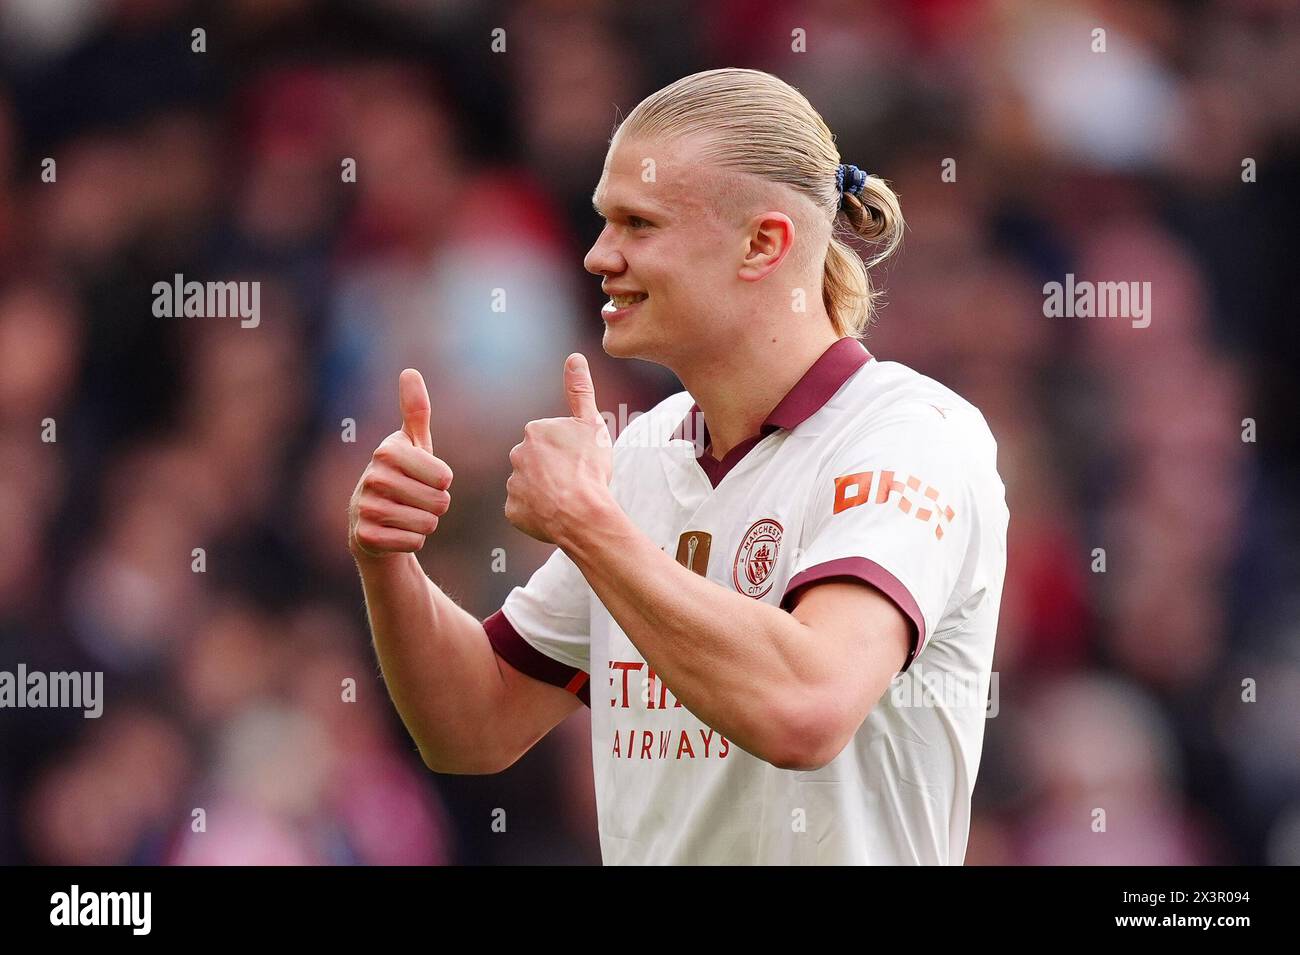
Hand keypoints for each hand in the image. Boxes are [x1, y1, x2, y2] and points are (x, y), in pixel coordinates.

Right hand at [348, 369, 453, 559]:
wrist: (372, 520)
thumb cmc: (402, 476)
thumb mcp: (413, 444)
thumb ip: (416, 411)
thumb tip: (409, 371)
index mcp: (388, 451)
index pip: (444, 477)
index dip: (442, 482)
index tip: (424, 478)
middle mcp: (373, 477)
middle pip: (439, 502)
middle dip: (436, 505)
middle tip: (416, 499)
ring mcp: (366, 508)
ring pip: (427, 524)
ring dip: (425, 523)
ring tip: (407, 514)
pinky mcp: (365, 537)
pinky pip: (414, 543)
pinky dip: (413, 541)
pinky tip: (398, 531)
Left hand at [504, 353, 613, 544]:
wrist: (582, 513)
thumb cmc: (590, 467)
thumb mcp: (591, 424)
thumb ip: (580, 391)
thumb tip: (575, 357)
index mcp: (535, 430)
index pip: (550, 438)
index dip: (569, 451)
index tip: (580, 461)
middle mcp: (518, 454)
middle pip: (537, 460)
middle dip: (553, 469)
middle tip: (575, 481)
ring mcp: (513, 483)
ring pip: (530, 484)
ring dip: (545, 490)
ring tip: (567, 499)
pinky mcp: (512, 510)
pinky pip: (524, 508)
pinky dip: (537, 512)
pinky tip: (554, 513)